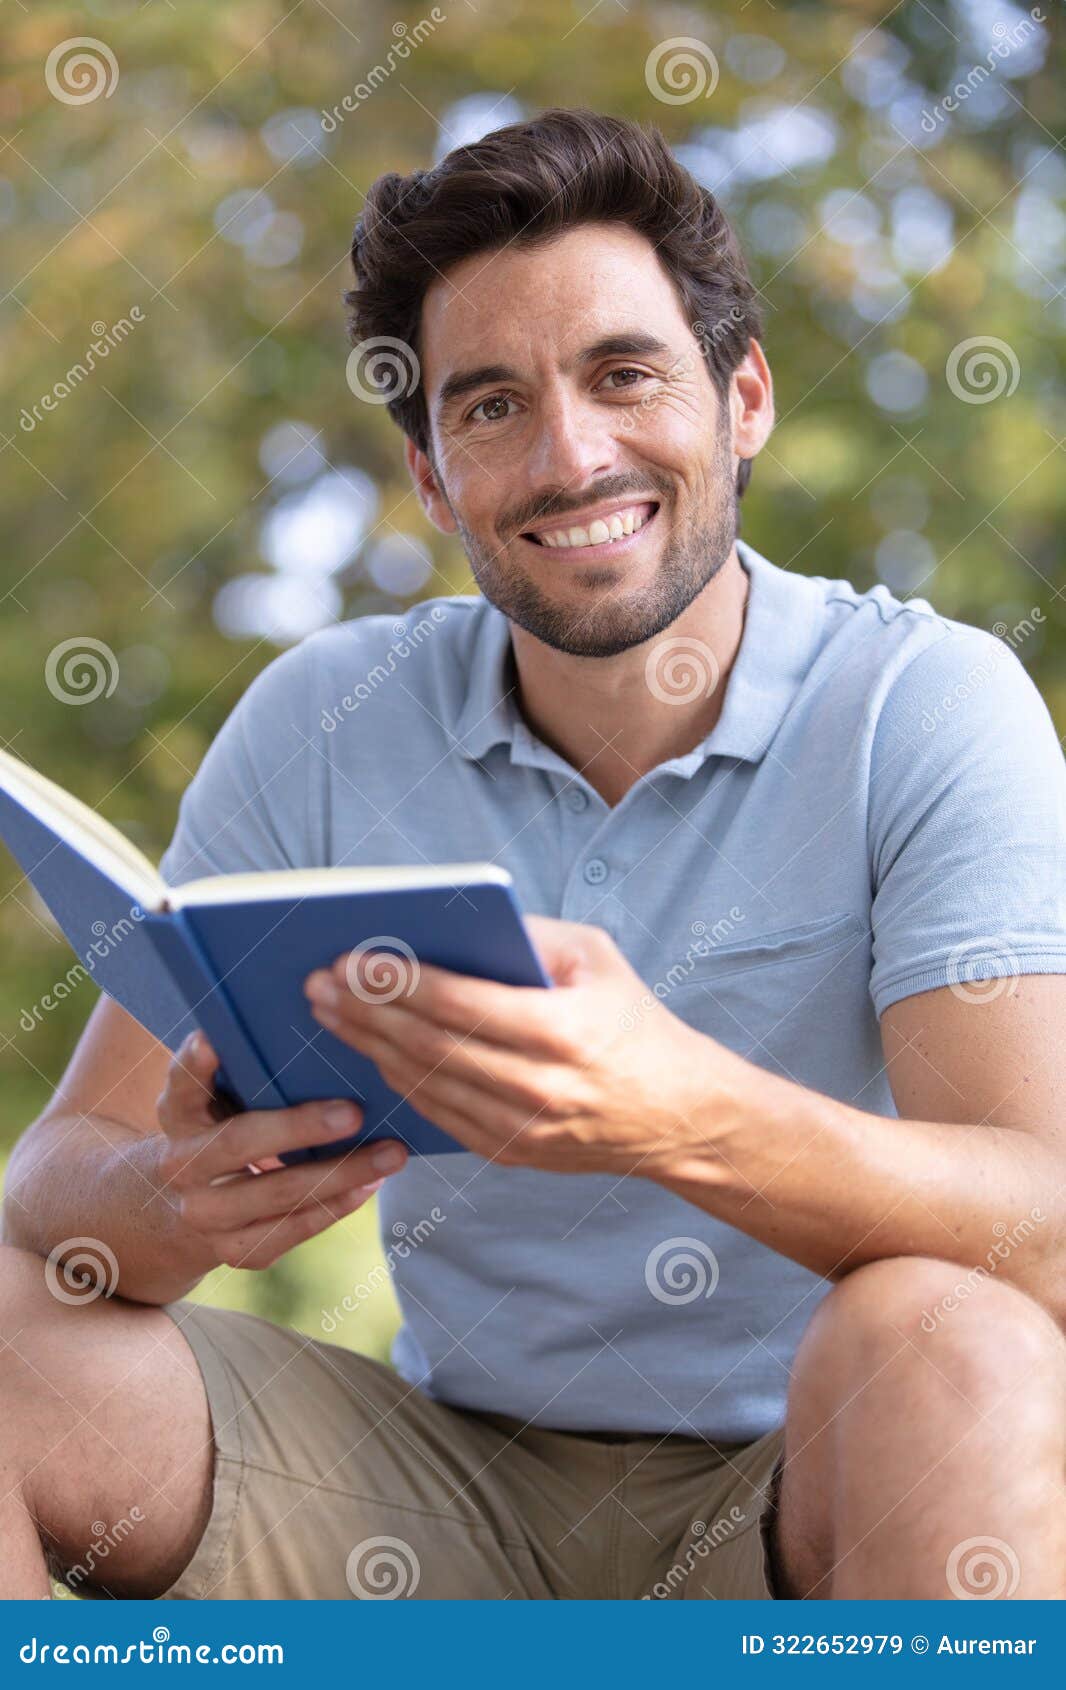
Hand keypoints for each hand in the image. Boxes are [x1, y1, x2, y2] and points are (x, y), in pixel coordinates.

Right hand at [154, 1032, 406, 1270]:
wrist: (182, 1208)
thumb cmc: (221, 1128)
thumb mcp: (215, 1097)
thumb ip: (242, 1066)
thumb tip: (314, 1022)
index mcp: (176, 1112)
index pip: (182, 1083)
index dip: (196, 1063)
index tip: (213, 1041)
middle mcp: (180, 1164)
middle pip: (240, 1144)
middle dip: (300, 1128)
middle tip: (355, 1113)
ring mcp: (204, 1214)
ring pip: (277, 1194)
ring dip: (340, 1173)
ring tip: (390, 1154)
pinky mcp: (234, 1250)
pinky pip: (290, 1231)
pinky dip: (334, 1207)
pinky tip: (368, 1186)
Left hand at [304, 917, 736, 1176]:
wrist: (677, 1115)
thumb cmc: (633, 1021)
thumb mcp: (597, 958)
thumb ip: (529, 935)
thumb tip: (454, 920)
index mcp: (560, 1031)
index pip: (460, 1003)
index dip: (399, 982)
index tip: (352, 958)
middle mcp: (537, 1087)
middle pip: (428, 1046)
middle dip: (366, 1012)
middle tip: (318, 984)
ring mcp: (521, 1128)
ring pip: (423, 1084)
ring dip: (367, 1047)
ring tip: (328, 1013)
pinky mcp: (510, 1152)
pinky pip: (437, 1114)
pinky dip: (396, 1080)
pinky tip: (367, 1051)